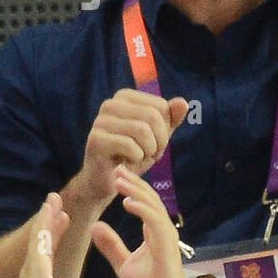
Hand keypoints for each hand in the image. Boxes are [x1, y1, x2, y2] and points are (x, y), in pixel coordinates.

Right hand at [15, 193, 74, 277]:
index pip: (48, 250)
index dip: (54, 233)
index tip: (63, 218)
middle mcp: (32, 270)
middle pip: (41, 238)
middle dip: (48, 219)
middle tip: (55, 201)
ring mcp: (32, 267)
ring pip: (38, 234)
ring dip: (45, 215)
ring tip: (52, 198)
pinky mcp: (36, 267)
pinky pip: (39, 240)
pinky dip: (43, 224)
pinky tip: (49, 210)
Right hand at [75, 90, 188, 205]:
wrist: (109, 181)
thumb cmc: (133, 156)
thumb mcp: (158, 136)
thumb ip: (171, 119)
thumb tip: (182, 102)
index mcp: (125, 97)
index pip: (160, 105)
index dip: (165, 128)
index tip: (156, 143)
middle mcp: (110, 104)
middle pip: (152, 116)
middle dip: (159, 140)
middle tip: (151, 154)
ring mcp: (100, 121)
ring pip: (141, 129)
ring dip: (148, 150)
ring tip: (140, 158)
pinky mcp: (95, 139)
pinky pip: (129, 145)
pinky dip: (136, 158)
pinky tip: (127, 163)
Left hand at [90, 166, 196, 277]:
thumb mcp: (123, 264)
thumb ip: (111, 245)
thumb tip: (95, 227)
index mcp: (153, 233)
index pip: (144, 203)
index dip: (131, 188)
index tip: (115, 177)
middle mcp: (163, 231)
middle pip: (149, 198)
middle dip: (133, 182)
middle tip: (117, 168)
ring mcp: (166, 237)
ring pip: (153, 205)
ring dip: (136, 190)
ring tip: (120, 179)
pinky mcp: (167, 246)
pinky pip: (155, 221)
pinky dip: (142, 209)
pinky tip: (127, 202)